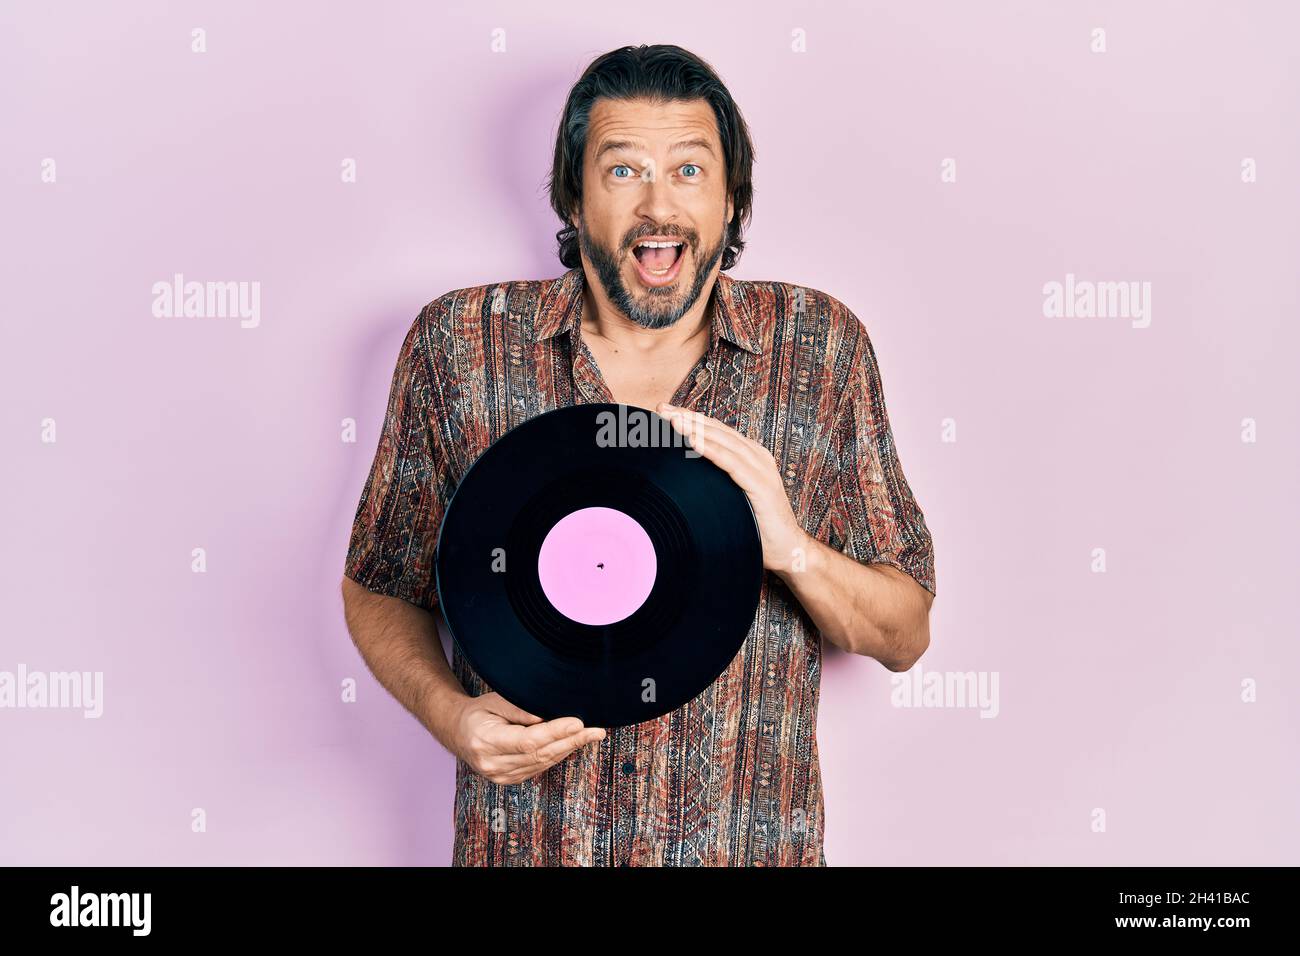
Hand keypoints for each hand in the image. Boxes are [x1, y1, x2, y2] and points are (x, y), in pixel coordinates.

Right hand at [446, 692, 605, 784]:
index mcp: (486, 741)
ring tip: (590, 736)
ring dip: (568, 749)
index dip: (555, 733)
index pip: (528, 740)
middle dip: (571, 741)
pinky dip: (556, 756)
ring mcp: (500, 776)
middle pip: (540, 754)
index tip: (578, 723)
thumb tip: (546, 717)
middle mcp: (492, 763)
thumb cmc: (478, 713)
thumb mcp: (494, 701)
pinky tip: (571, 745)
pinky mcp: (508, 780)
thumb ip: (519, 709)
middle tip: (596, 731)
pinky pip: (538, 768)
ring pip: (542, 763)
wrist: (458, 732)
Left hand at [658, 402, 811, 573]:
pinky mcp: (761, 485)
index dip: (691, 418)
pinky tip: (692, 441)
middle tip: (661, 409)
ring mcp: (761, 469)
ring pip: (723, 441)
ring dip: (696, 428)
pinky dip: (711, 450)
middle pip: (717, 430)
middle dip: (688, 417)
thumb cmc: (757, 526)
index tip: (665, 412)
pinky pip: (731, 463)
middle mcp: (757, 456)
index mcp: (750, 455)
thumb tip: (682, 478)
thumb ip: (716, 482)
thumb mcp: (733, 496)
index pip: (716, 431)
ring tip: (672, 419)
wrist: (788, 548)